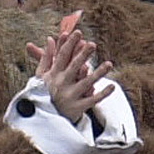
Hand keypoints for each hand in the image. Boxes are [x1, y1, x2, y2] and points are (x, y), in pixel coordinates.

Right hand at [30, 11, 114, 127]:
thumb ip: (46, 57)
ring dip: (98, 73)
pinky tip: (113, 85)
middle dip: (82, 55)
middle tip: (92, 44)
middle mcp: (61, 84)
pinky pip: (92, 100)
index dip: (69, 44)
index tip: (77, 32)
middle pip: (74, 67)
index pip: (62, 56)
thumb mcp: (41, 76)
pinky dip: (103, 93)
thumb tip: (49, 39)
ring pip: (86, 82)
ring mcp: (70, 96)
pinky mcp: (78, 108)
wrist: (44, 121)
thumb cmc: (43, 94)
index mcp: (53, 75)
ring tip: (109, 64)